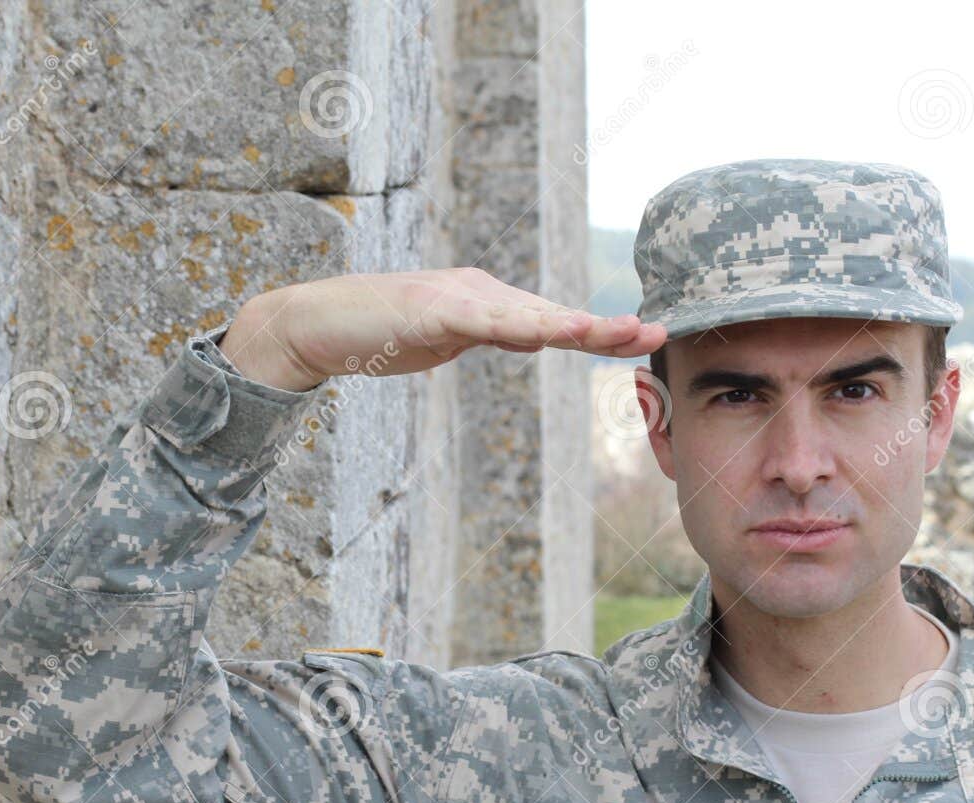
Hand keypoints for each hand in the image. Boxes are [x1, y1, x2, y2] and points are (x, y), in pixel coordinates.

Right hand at [217, 268, 666, 391]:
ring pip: (530, 316)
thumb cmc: (378, 333)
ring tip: (623, 332)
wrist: (316, 324)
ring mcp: (457, 299)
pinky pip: (487, 323)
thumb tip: (537, 336)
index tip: (644, 338)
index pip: (551, 320)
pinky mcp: (433, 311)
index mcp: (486, 301)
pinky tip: (554, 333)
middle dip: (605, 327)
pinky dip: (525, 327)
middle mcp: (480, 292)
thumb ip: (492, 334)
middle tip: (657, 331)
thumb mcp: (449, 339)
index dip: (598, 330)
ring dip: (578, 326)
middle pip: (552, 315)